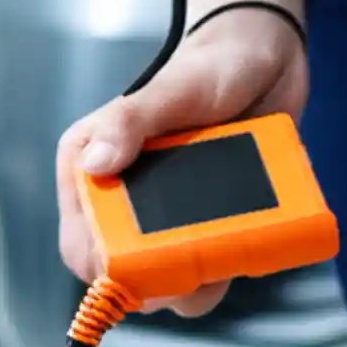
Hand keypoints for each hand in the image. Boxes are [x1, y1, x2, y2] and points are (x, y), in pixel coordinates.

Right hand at [57, 0, 306, 316]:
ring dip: (194, 284)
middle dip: (155, 285)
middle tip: (193, 275)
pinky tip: (242, 250)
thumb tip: (95, 165)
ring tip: (223, 262)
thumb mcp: (171, 92)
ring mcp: (159, 212)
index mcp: (89, 168)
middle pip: (120, 273)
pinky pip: (203, 267)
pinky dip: (221, 270)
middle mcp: (117, 196)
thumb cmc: (210, 66)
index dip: (108, 271)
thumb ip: (129, 122)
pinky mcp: (200, 220)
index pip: (81, 244)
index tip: (148, 273)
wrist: (266, 61)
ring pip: (164, 279)